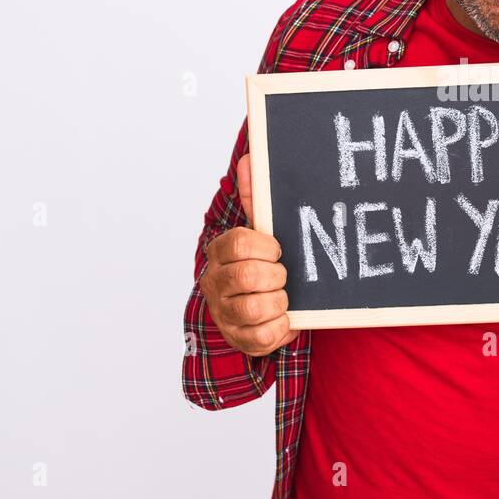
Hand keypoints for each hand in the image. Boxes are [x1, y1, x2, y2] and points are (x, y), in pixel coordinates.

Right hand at [200, 153, 299, 356]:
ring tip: (283, 296)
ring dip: (280, 301)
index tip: (277, 250)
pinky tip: (283, 317)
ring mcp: (225, 313)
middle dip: (276, 275)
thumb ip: (254, 198)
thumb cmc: (258, 263)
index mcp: (219, 252)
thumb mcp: (257, 232)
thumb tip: (251, 160)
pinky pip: (265, 336)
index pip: (238, 243)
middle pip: (248, 275)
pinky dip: (282, 327)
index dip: (265, 247)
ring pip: (256, 307)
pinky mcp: (239, 339)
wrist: (252, 308)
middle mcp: (215, 283)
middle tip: (283, 275)